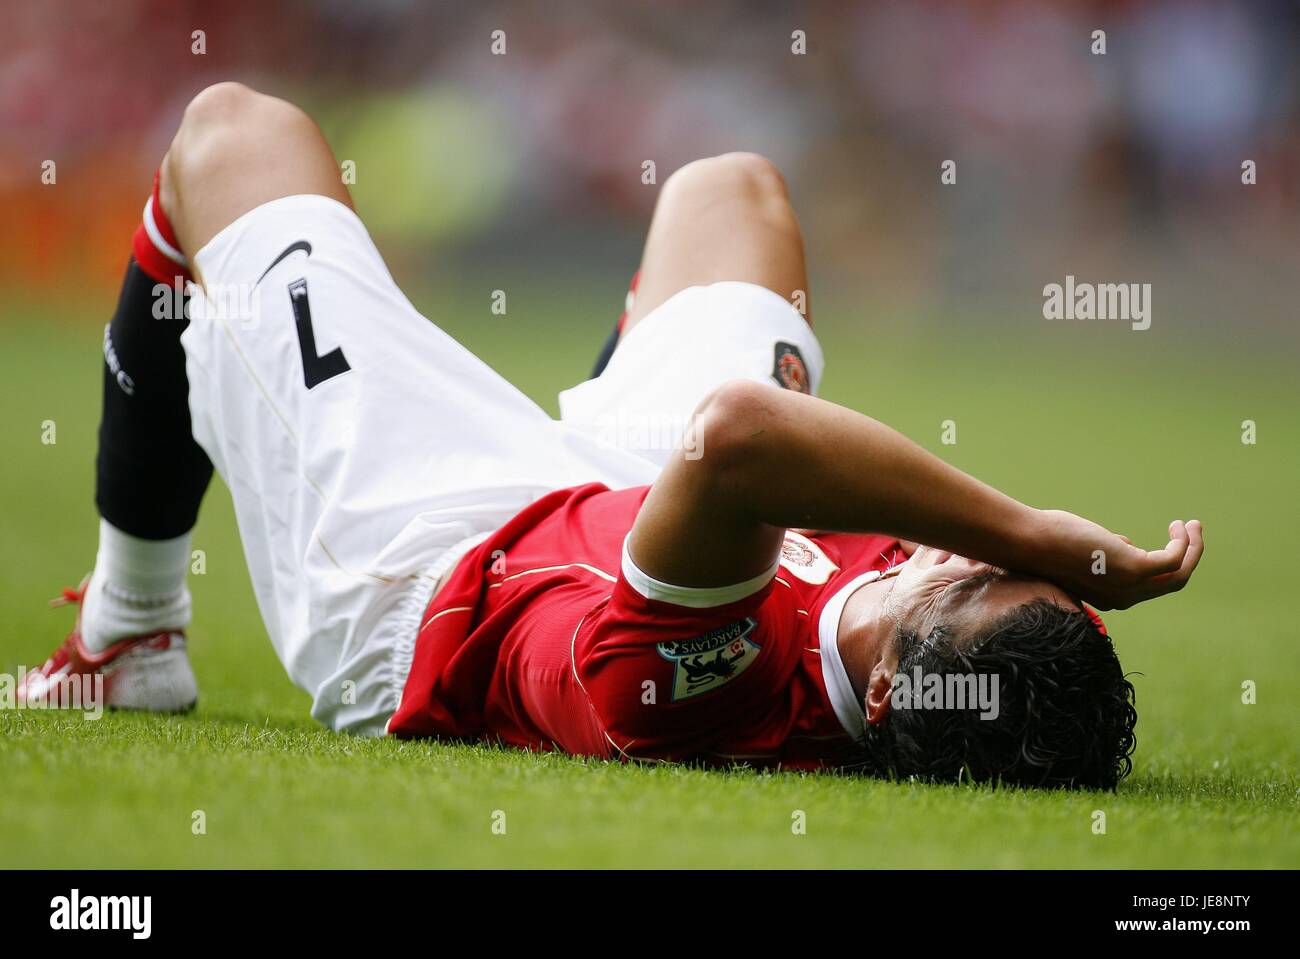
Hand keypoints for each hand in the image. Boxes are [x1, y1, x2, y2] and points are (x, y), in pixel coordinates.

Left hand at [1031, 510, 1204, 610]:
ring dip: (1192, 549)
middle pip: (1171, 584)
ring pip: (1178, 574)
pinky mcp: (1135, 569)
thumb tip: (1123, 543)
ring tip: (1192, 525)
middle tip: (1191, 532)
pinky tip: (1181, 525)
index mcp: (1109, 596)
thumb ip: (1106, 552)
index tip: (1169, 540)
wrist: (1030, 543)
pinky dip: (1184, 543)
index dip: (1162, 563)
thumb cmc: (1048, 542)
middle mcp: (1122, 598)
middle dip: (1187, 558)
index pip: (1148, 588)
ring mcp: (1129, 586)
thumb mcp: (1084, 551)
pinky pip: (1174, 559)